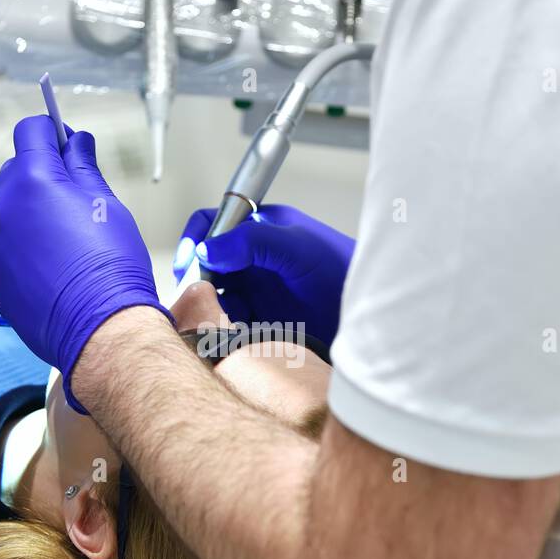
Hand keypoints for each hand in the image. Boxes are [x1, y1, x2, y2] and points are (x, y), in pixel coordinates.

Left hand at [0, 115, 168, 412]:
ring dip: (34, 216)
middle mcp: (5, 209)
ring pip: (12, 214)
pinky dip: (26, 250)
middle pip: (17, 172)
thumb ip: (83, 167)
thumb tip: (75, 140)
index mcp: (34, 181)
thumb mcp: (107, 204)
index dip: (51, 132)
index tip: (67, 143)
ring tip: (70, 244)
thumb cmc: (113, 266)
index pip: (30, 132)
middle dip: (42, 175)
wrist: (101, 329)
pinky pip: (7, 249)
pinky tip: (56, 269)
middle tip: (77, 198)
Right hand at [173, 204, 354, 347]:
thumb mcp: (296, 246)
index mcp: (260, 230)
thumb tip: (208, 248)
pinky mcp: (262, 322)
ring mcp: (257, 291)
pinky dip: (223, 329)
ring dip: (209, 308)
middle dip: (196, 279)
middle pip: (208, 264)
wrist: (370, 315)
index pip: (214, 224)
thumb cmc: (342, 270)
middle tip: (196, 296)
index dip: (196, 239)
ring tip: (215, 318)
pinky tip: (230, 333)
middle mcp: (255, 260)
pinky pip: (229, 325)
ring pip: (215, 298)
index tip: (189, 261)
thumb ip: (251, 240)